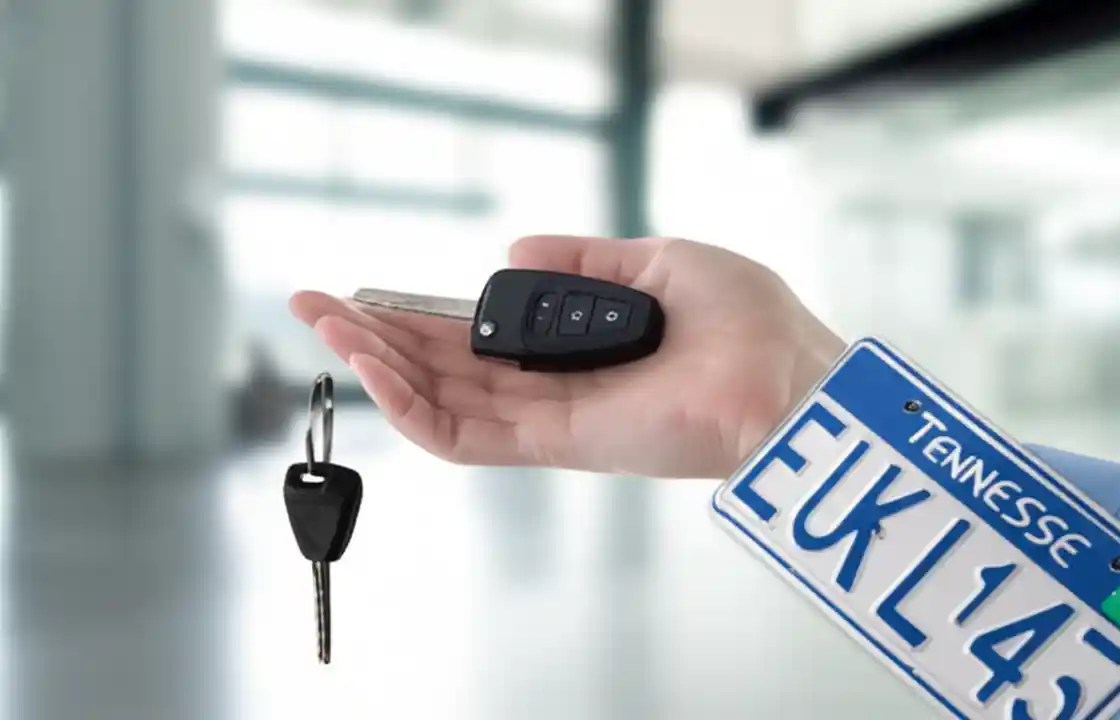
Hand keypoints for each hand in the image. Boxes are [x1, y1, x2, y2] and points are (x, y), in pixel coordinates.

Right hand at [289, 236, 843, 478]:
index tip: (366, 295)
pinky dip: (413, 408)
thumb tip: (514, 250)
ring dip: (379, 368)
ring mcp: (553, 419)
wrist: (788, 375)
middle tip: (315, 307)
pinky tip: (372, 372)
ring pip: (442, 402)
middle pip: (444, 369)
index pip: (475, 335)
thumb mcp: (660, 261)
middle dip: (376, 340)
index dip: (417, 317)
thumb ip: (584, 260)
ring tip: (329, 330)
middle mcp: (556, 387)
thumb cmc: (747, 322)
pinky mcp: (559, 445)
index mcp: (577, 345)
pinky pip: (468, 437)